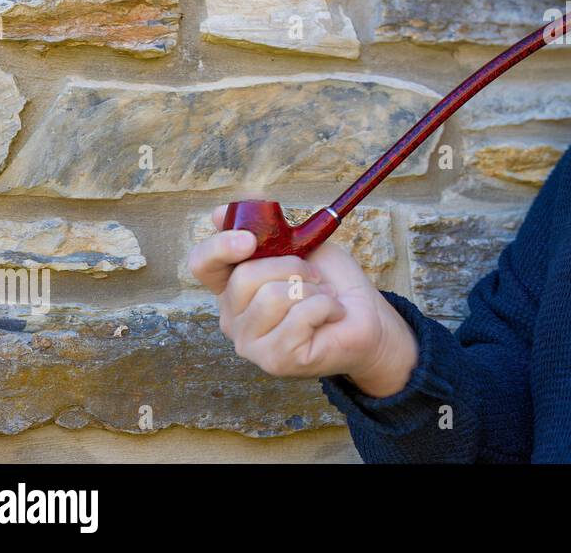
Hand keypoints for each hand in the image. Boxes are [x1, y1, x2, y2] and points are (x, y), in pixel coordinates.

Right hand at [187, 204, 418, 396]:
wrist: (368, 315)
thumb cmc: (332, 281)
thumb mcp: (299, 243)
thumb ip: (262, 228)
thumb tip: (219, 211)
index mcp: (232, 287)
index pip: (202, 264)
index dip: (220, 246)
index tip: (249, 239)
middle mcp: (232, 318)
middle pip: (245, 277)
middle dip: (291, 266)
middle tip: (315, 276)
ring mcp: (250, 344)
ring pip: (272, 296)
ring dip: (312, 289)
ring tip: (324, 298)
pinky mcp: (275, 360)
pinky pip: (299, 317)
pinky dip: (325, 306)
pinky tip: (331, 316)